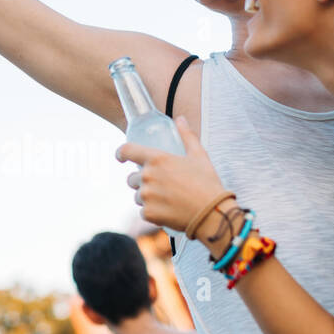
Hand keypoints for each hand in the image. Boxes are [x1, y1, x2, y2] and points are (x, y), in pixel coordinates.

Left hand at [115, 115, 227, 231]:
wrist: (213, 213)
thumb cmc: (207, 183)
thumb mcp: (199, 155)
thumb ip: (187, 136)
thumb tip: (180, 119)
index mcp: (157, 159)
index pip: (127, 150)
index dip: (121, 153)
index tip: (121, 158)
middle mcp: (147, 176)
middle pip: (132, 178)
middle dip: (143, 182)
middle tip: (162, 186)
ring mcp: (146, 196)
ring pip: (138, 196)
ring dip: (148, 197)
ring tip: (168, 199)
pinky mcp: (148, 214)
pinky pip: (143, 211)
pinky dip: (153, 212)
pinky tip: (168, 211)